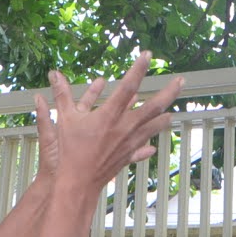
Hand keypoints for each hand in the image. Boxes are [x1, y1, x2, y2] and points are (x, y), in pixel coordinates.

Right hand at [33, 51, 184, 197]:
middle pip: (153, 106)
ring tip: (172, 112)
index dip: (139, 69)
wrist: (78, 181)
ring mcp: (130, 142)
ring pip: (153, 127)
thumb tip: (54, 74)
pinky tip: (153, 146)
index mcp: (110, 114)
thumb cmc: (70, 150)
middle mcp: (125, 127)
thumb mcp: (63, 118)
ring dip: (163, 118)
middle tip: (182, 81)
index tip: (148, 55)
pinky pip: (142, 149)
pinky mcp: (128, 156)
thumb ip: (61, 94)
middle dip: (169, 92)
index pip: (128, 86)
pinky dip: (148, 146)